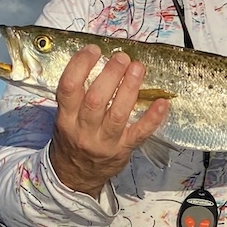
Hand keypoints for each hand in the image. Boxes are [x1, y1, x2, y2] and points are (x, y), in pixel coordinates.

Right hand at [49, 45, 168, 197]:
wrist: (74, 177)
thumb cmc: (72, 139)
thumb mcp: (64, 118)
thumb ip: (76, 96)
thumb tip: (100, 62)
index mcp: (66, 118)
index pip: (69, 88)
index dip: (80, 66)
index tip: (93, 49)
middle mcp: (83, 130)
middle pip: (96, 99)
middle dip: (110, 75)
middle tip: (121, 56)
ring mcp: (104, 142)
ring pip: (118, 114)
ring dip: (130, 88)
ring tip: (138, 67)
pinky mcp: (123, 150)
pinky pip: (139, 133)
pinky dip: (152, 118)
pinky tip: (162, 102)